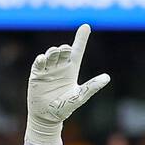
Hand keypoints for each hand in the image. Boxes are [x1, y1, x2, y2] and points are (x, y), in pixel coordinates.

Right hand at [25, 24, 109, 144]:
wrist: (47, 118)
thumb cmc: (64, 108)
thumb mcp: (79, 96)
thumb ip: (92, 87)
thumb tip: (107, 78)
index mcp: (71, 70)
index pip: (77, 51)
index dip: (81, 38)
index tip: (86, 26)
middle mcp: (60, 67)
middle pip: (63, 50)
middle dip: (64, 48)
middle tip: (64, 51)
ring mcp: (48, 69)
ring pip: (51, 53)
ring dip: (53, 52)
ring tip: (53, 55)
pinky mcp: (37, 74)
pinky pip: (39, 62)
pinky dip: (41, 59)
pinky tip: (43, 59)